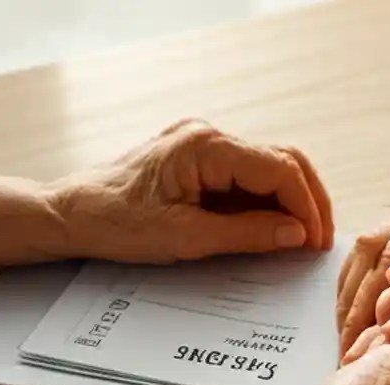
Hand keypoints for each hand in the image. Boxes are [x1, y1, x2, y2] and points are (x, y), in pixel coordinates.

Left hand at [48, 119, 333, 263]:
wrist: (70, 213)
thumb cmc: (116, 223)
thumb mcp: (185, 238)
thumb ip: (246, 234)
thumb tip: (296, 235)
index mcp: (206, 146)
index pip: (280, 169)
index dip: (306, 207)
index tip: (316, 243)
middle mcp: (208, 135)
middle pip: (282, 161)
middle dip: (308, 201)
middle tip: (319, 243)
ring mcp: (202, 144)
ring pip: (267, 167)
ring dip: (288, 202)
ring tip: (300, 240)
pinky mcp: (196, 159)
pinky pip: (244, 176)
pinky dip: (263, 202)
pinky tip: (270, 230)